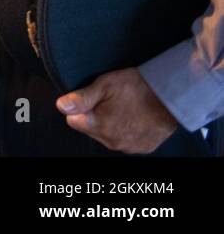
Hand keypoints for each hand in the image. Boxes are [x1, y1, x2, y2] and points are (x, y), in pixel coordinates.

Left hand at [57, 68, 179, 152]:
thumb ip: (80, 98)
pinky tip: (134, 116)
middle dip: (94, 116)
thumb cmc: (138, 87)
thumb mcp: (105, 85)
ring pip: (106, 135)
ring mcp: (128, 147)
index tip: (91, 99)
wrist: (172, 96)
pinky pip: (124, 140)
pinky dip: (125, 130)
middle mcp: (112, 141)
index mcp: (99, 126)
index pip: (73, 120)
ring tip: (124, 107)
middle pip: (90, 129)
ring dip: (110, 123)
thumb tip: (61, 106)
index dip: (79, 108)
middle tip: (110, 100)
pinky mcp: (142, 148)